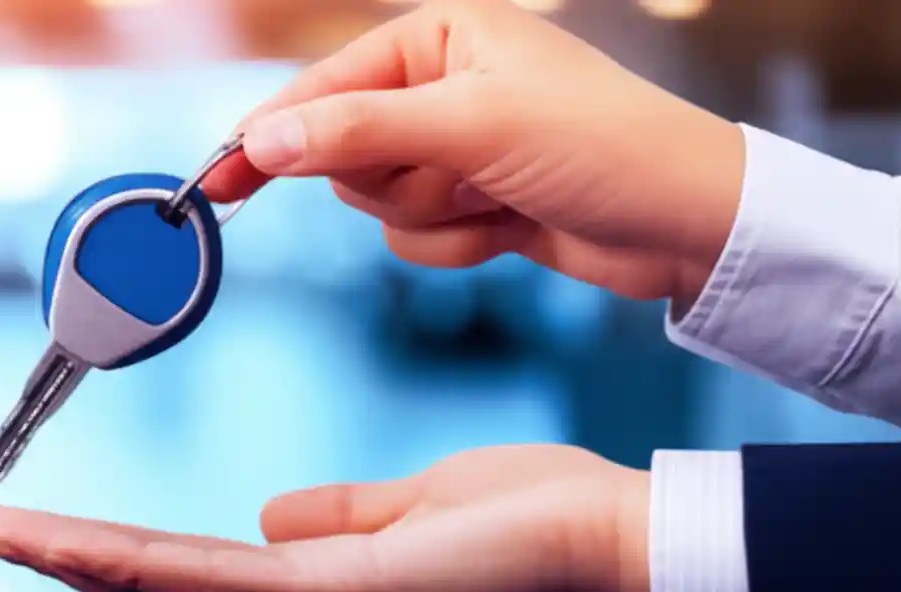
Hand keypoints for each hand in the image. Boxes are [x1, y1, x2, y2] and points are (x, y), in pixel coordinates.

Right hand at [0, 445, 650, 591]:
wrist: (609, 544)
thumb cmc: (523, 523)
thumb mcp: (409, 509)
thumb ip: (338, 516)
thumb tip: (270, 516)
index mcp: (314, 590)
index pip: (186, 571)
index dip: (102, 554)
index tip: (36, 528)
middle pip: (157, 588)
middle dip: (60, 561)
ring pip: (172, 588)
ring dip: (76, 562)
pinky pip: (230, 582)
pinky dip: (149, 566)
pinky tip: (87, 549)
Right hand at [204, 0, 744, 309]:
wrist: (683, 222)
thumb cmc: (599, 145)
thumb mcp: (473, 126)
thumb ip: (360, 129)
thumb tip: (265, 137)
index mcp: (436, 38)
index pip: (322, 88)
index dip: (269, 135)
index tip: (217, 181)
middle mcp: (437, 87)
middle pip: (343, 154)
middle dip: (398, 180)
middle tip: (462, 175)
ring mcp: (452, 149)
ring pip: (376, 204)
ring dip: (436, 216)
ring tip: (502, 197)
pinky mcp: (469, 202)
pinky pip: (415, 239)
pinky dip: (459, 244)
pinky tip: (513, 224)